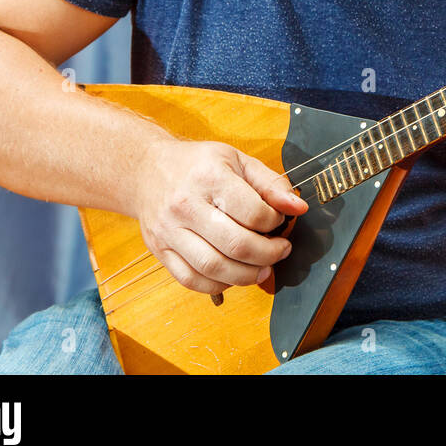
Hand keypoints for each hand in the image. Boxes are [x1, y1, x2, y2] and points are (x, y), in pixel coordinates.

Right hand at [134, 139, 308, 293]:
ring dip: (247, 275)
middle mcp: (185, 205)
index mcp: (210, 177)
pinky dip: (218, 285)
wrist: (146, 171)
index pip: (252, 212)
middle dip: (268, 254)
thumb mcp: (237, 161)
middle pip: (236, 245)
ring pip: (214, 268)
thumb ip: (271, 184)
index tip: (279, 221)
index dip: (275, 222)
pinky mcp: (159, 250)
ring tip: (263, 268)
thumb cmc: (197, 165)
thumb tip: (298, 208)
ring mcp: (169, 231)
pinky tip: (233, 275)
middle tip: (280, 250)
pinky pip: (191, 280)